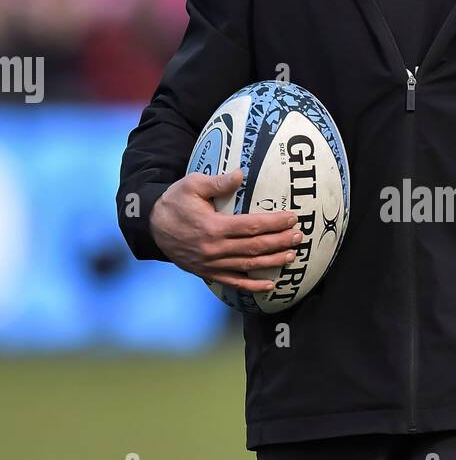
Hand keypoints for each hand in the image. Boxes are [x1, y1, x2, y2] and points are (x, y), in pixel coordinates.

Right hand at [150, 167, 301, 294]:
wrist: (151, 226)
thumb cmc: (174, 202)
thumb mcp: (192, 185)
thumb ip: (218, 182)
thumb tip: (241, 173)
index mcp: (213, 227)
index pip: (251, 226)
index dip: (274, 223)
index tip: (292, 218)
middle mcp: (215, 248)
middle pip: (255, 247)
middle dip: (280, 242)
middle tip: (299, 237)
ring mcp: (211, 263)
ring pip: (248, 266)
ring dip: (272, 262)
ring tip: (292, 256)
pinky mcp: (207, 273)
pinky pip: (233, 282)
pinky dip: (252, 286)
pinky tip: (270, 285)